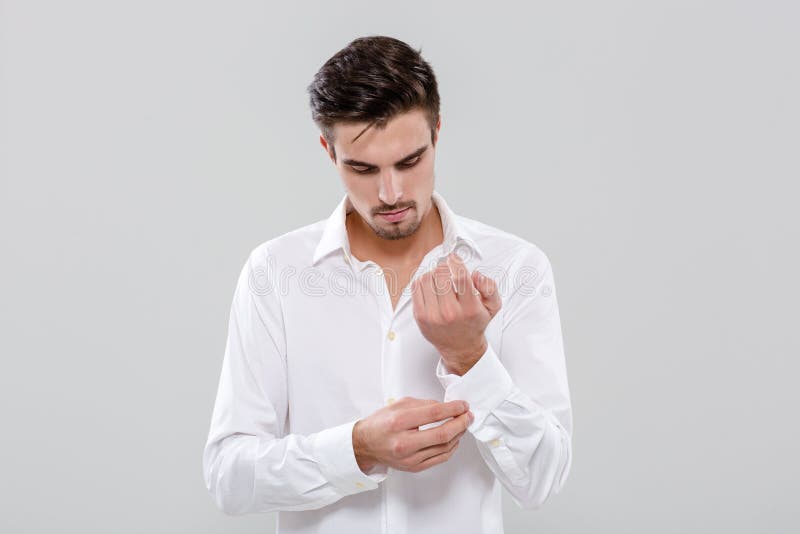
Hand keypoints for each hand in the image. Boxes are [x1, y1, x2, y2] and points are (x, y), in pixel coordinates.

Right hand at [353, 397, 473, 472]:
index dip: (453, 409)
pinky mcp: (415, 467)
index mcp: (399, 422)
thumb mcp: (399, 404)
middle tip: (469, 415)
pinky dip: (451, 447)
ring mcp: (410, 458)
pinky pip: (440, 458)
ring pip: (444, 447)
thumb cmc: (381, 423)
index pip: (434, 414)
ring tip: (463, 424)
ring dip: (458, 435)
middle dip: (461, 423)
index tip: (463, 405)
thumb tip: (446, 407)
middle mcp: (404, 442)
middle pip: (442, 434)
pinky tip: (454, 438)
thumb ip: (423, 404)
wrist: (366, 445)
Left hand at [411, 252, 501, 374]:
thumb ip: (489, 287)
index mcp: (469, 309)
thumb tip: (476, 274)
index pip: (460, 277)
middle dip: (444, 267)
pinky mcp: (420, 316)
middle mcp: (450, 313)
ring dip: (433, 273)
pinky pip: (416, 287)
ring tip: (440, 279)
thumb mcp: (492, 307)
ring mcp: (433, 315)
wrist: (460, 347)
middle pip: (440, 275)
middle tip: (448, 270)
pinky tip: (431, 285)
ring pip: (426, 278)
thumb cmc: (474, 324)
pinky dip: (423, 281)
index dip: (456, 262)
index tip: (454, 258)